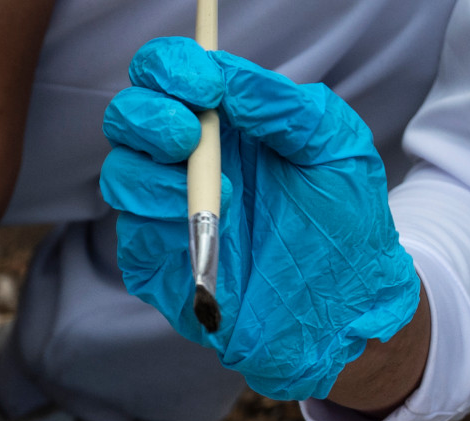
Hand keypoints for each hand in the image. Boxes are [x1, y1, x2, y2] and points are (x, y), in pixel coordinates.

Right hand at [101, 38, 418, 401]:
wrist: (350, 304)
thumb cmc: (345, 220)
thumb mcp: (332, 143)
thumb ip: (281, 104)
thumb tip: (226, 81)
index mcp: (221, 122)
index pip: (165, 74)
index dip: (173, 68)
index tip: (208, 85)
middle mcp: (184, 163)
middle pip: (127, 118)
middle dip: (149, 116)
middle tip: (188, 133)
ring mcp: (166, 215)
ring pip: (119, 174)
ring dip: (153, 172)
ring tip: (221, 191)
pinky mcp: (159, 265)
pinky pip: (131, 234)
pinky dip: (158, 220)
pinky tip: (206, 226)